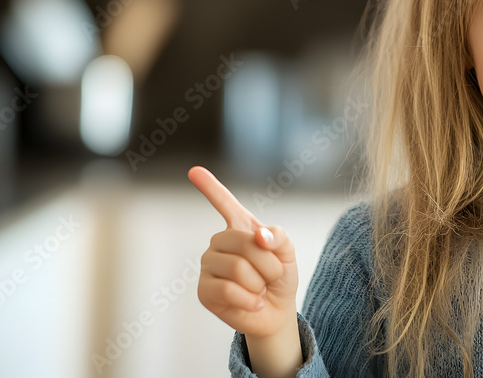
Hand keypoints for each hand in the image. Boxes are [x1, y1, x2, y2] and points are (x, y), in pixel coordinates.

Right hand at [189, 166, 298, 337]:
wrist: (276, 311)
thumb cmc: (279, 278)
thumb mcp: (288, 253)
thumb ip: (279, 237)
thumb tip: (259, 236)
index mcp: (239, 228)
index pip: (224, 203)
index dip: (210, 187)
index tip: (194, 171)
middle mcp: (219, 243)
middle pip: (244, 243)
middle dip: (268, 263)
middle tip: (271, 276)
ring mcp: (209, 265)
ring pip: (237, 268)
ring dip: (259, 283)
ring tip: (259, 289)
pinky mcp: (204, 290)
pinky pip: (229, 290)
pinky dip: (250, 300)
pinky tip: (252, 303)